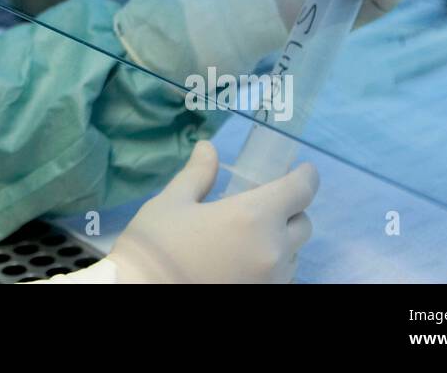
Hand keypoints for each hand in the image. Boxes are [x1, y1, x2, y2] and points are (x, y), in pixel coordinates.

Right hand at [109, 141, 317, 282]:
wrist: (140, 292)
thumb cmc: (155, 246)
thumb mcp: (172, 202)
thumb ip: (198, 175)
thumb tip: (208, 149)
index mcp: (253, 216)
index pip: (301, 191)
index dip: (306, 176)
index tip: (303, 170)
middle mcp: (272, 250)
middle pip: (304, 225)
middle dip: (292, 210)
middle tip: (267, 203)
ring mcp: (270, 281)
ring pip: (294, 255)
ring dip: (282, 240)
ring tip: (250, 236)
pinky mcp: (262, 297)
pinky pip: (280, 278)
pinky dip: (272, 265)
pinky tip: (244, 261)